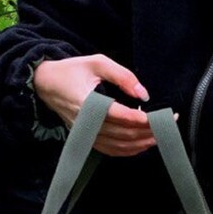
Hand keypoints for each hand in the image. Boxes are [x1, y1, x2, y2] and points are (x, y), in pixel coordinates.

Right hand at [33, 54, 154, 156]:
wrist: (45, 84)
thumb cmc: (71, 71)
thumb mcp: (97, 63)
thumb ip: (122, 75)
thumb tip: (143, 93)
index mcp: (87, 103)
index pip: (121, 116)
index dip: (144, 119)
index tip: (163, 116)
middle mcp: (86, 123)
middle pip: (124, 134)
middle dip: (149, 132)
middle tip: (168, 125)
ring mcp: (85, 134)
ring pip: (119, 146)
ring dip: (141, 144)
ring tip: (160, 136)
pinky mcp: (86, 138)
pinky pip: (110, 150)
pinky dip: (128, 150)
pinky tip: (141, 145)